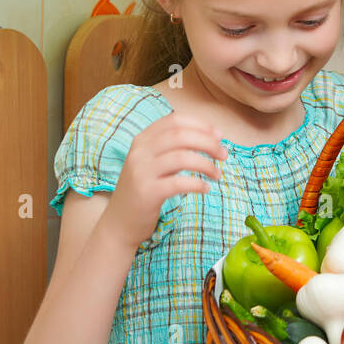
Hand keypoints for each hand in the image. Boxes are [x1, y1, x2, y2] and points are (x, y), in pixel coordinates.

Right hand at [101, 113, 226, 250]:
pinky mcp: (147, 192)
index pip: (175, 120)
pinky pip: (179, 183)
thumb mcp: (153, 163)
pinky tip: (205, 189)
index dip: (200, 125)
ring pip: (182, 158)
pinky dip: (198, 184)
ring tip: (217, 175)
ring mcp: (141, 171)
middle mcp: (139, 152)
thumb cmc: (145, 190)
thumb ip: (173, 149)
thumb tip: (211, 137)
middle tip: (224, 155)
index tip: (218, 135)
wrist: (119, 223)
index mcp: (142, 140)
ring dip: (206, 165)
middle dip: (208, 143)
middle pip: (181, 135)